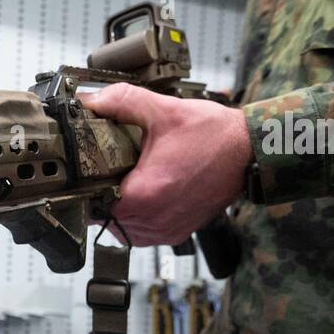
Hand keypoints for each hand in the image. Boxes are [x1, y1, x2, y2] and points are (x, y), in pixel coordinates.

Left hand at [78, 84, 252, 246]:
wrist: (249, 151)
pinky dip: (137, 217)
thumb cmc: (214, 136)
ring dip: (118, 208)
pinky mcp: (175, 233)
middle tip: (104, 170)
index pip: (92, 204)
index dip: (85, 186)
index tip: (87, 170)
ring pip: (122, 228)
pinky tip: (140, 194)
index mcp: (145, 195)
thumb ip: (123, 101)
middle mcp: (154, 220)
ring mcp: (165, 231)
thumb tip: (91, 100)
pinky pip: (142, 233)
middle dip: (100, 194)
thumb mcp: (163, 111)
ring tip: (123, 182)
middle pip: (104, 216)